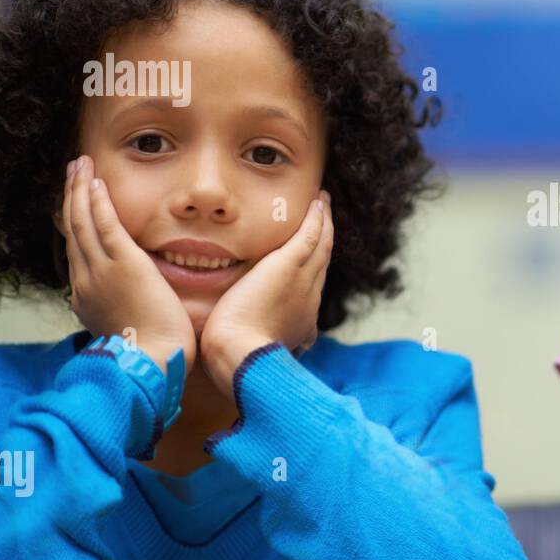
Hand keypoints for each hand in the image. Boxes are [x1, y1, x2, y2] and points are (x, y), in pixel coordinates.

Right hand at [60, 155, 196, 374]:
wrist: (153, 363)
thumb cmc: (152, 354)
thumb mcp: (128, 329)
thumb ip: (125, 310)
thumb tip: (130, 303)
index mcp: (86, 298)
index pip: (76, 252)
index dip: (74, 223)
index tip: (74, 204)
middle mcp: (85, 280)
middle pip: (73, 230)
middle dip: (72, 197)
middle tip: (73, 172)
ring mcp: (100, 271)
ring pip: (82, 221)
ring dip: (80, 189)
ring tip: (80, 164)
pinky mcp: (123, 264)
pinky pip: (102, 223)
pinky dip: (96, 200)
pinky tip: (94, 180)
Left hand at [200, 190, 332, 395]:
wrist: (240, 356)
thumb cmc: (235, 358)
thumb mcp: (253, 351)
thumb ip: (257, 344)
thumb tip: (259, 348)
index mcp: (301, 321)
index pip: (310, 289)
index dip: (312, 271)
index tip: (311, 260)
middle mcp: (309, 299)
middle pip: (321, 263)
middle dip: (324, 243)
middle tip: (324, 221)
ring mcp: (304, 281)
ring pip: (321, 246)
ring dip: (324, 224)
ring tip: (323, 205)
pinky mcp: (291, 265)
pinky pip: (312, 234)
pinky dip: (318, 218)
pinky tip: (318, 201)